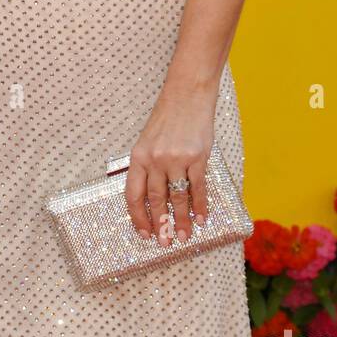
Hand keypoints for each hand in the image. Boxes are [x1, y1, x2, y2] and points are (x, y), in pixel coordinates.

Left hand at [124, 89, 215, 244]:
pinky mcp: (196, 158)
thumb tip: (152, 198)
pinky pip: (197, 188)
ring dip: (182, 221)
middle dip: (160, 225)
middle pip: (156, 201)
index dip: (138, 217)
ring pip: (177, 199)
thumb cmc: (168, 118)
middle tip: (165, 242)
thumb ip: (148, 166)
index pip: (133, 194)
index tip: (143, 233)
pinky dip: (200, 206)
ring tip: (185, 236)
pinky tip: (202, 218)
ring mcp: (176, 159)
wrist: (187, 95)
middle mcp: (155, 160)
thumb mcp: (149, 140)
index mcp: (138, 156)